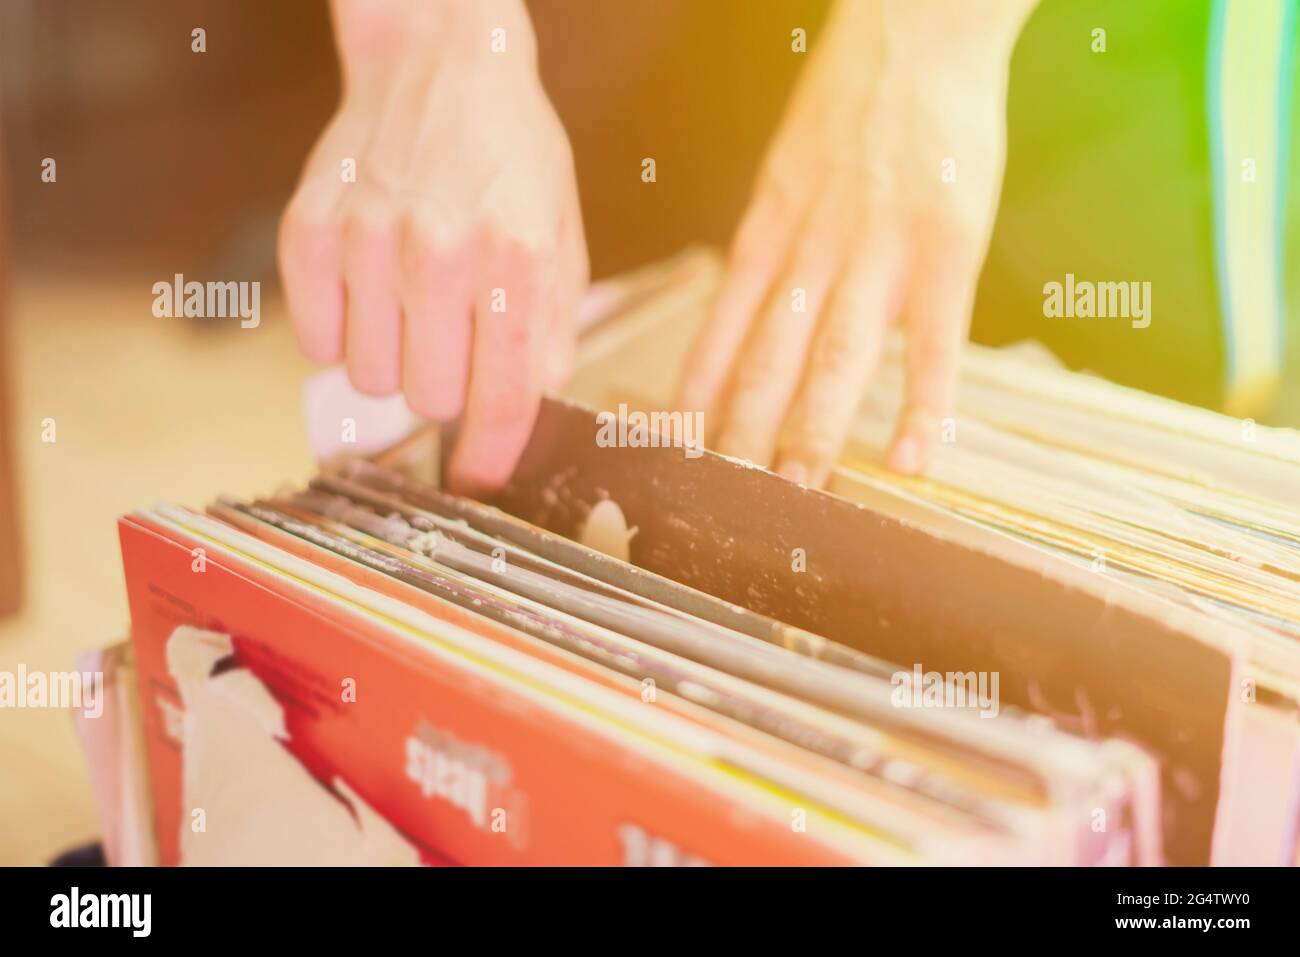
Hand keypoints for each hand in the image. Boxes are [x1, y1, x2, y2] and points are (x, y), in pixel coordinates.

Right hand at [279, 0, 586, 494]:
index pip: (500, 399)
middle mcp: (440, 253)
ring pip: (370, 380)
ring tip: (413, 309)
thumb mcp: (562, 236)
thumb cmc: (510, 155)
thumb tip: (529, 407)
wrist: (438, 63)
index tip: (480, 481)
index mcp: (516, 260)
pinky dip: (344, 334)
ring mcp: (367, 240)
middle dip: (447, 393)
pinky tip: (370, 291)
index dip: (491, 458)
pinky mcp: (310, 231)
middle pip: (429, 400)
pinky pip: (316, 342)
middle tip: (454, 348)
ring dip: (394, 363)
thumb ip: (552, 329)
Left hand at [678, 0, 1034, 485]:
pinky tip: (915, 458)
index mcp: (771, 225)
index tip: (681, 442)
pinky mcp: (947, 246)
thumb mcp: (788, 164)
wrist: (921, 27)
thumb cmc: (855, 97)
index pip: (723, 324)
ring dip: (817, 430)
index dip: (699, 389)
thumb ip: (773, 235)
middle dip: (748, 429)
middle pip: (771, 354)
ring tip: (802, 487)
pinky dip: (925, 404)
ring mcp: (880, 249)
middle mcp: (813, 246)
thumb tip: (747, 301)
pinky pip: (935, 340)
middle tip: (733, 493)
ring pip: (838, 358)